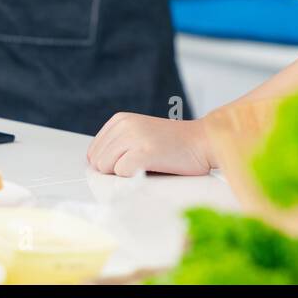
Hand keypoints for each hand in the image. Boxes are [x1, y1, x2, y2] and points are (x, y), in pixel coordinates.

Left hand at [86, 113, 215, 176]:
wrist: (203, 142)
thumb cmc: (174, 145)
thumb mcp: (140, 135)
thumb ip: (119, 145)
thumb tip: (95, 168)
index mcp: (120, 119)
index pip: (94, 151)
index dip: (108, 164)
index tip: (129, 164)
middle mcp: (124, 124)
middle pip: (97, 161)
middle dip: (114, 171)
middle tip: (139, 167)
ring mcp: (134, 137)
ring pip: (106, 168)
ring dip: (125, 175)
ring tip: (146, 167)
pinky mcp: (144, 152)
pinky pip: (121, 173)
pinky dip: (134, 178)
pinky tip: (151, 169)